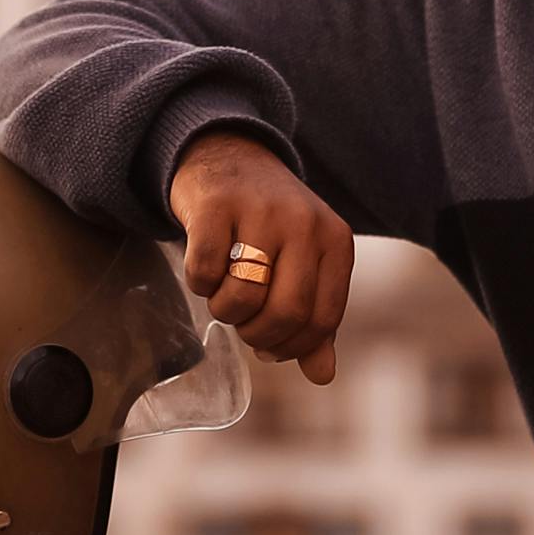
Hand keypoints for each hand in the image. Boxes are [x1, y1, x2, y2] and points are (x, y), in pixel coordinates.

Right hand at [165, 131, 353, 385]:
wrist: (228, 157)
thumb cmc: (270, 224)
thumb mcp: (303, 264)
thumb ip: (314, 319)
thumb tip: (323, 376)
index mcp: (335, 241)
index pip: (323, 320)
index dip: (293, 346)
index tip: (271, 345)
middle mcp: (304, 223)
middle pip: (286, 313)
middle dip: (258, 334)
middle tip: (243, 324)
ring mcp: (260, 211)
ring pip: (242, 296)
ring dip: (224, 310)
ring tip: (223, 293)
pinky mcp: (215, 205)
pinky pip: (204, 271)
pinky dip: (198, 283)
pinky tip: (204, 268)